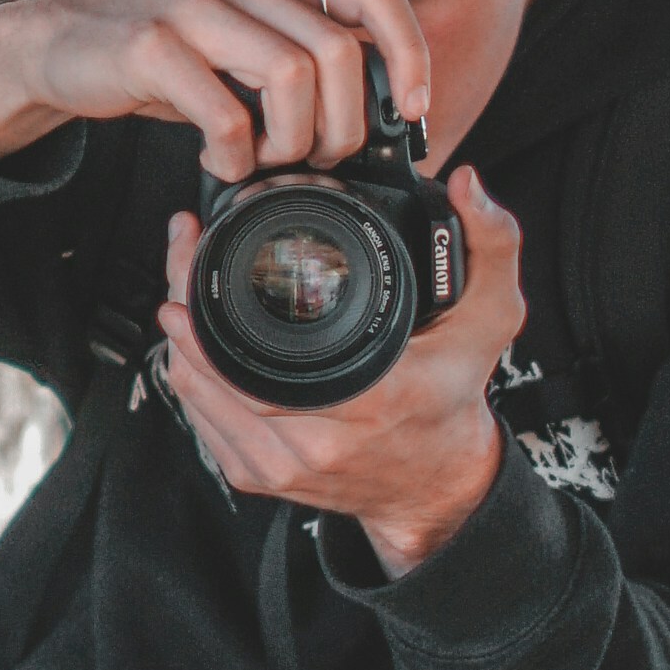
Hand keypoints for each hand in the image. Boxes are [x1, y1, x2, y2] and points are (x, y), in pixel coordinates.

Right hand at [0, 0, 430, 176]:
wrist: (56, 44)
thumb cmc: (159, 61)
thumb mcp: (236, 56)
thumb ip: (296, 73)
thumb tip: (366, 128)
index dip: (408, 50)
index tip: (412, 110)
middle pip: (338, 52)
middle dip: (343, 126)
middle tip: (316, 161)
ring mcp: (195, 10)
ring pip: (293, 74)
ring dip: (291, 141)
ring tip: (265, 163)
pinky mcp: (149, 47)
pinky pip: (222, 111)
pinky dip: (233, 154)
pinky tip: (219, 165)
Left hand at [159, 166, 524, 574]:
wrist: (439, 485)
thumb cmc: (456, 396)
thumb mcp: (492, 318)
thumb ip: (492, 244)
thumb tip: (468, 183)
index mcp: (366, 400)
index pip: (252, 349)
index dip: (208, 291)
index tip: (197, 240)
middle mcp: (313, 442)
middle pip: (207, 362)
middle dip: (183, 293)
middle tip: (183, 244)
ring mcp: (278, 466)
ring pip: (193, 392)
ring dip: (177, 334)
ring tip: (180, 278)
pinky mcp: (257, 477)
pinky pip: (200, 421)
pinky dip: (188, 375)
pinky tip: (189, 336)